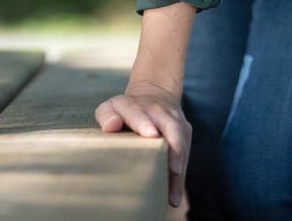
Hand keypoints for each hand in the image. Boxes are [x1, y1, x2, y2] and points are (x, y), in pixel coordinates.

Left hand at [95, 79, 191, 207]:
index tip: (151, 134)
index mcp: (134, 105)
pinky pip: (184, 154)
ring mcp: (174, 120)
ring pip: (180, 141)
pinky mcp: (184, 132)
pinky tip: (172, 197)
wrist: (155, 93)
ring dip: (178, 165)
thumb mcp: (111, 108)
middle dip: (173, 143)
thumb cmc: (125, 111)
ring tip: (171, 193)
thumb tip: (111, 127)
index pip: (138, 112)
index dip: (144, 123)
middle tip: (173, 168)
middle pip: (169, 125)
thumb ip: (106, 115)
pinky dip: (179, 177)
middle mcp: (158, 110)